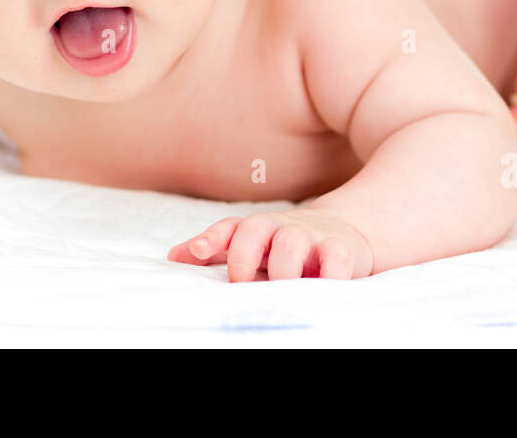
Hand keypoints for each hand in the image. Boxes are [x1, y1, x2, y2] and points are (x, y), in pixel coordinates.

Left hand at [167, 208, 373, 280]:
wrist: (344, 230)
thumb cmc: (285, 245)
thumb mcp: (252, 245)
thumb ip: (215, 250)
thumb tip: (172, 256)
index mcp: (256, 229)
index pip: (230, 227)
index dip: (212, 237)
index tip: (198, 251)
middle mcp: (280, 228)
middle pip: (256, 228)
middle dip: (243, 254)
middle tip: (239, 283)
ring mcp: (311, 237)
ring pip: (292, 241)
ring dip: (282, 267)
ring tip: (279, 290)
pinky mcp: (340, 249)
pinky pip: (336, 257)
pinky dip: (329, 273)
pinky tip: (321, 288)